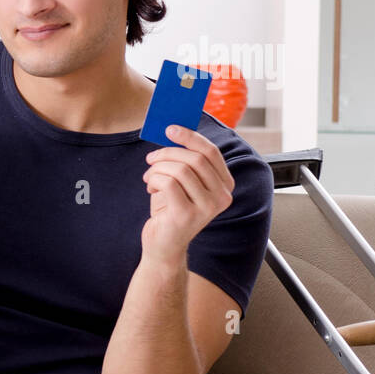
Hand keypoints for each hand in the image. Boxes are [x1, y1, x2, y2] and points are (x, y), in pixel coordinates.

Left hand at [140, 125, 233, 263]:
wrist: (163, 245)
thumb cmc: (171, 210)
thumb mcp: (182, 182)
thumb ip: (184, 160)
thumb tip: (173, 131)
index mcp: (225, 185)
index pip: (211, 152)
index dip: (190, 137)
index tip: (170, 129)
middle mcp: (222, 197)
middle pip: (195, 159)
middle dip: (168, 153)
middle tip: (151, 158)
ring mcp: (207, 208)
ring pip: (180, 170)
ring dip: (158, 169)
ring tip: (149, 178)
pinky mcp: (187, 215)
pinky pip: (168, 184)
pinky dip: (154, 180)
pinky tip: (150, 188)